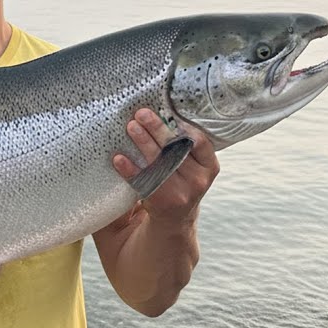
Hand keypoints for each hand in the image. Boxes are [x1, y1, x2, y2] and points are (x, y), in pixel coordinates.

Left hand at [112, 109, 218, 228]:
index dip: (183, 127)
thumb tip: (160, 111)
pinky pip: (144, 182)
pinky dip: (130, 169)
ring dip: (143, 143)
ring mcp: (181, 193)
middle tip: (141, 114)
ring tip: (130, 127)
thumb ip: (184, 145)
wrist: (175, 217)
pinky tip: (118, 158)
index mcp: (208, 165)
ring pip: (160, 163)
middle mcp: (198, 179)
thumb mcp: (193, 164)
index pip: (200, 142)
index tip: (166, 112)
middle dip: (158, 129)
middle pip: (176, 150)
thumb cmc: (180, 179)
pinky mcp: (162, 201)